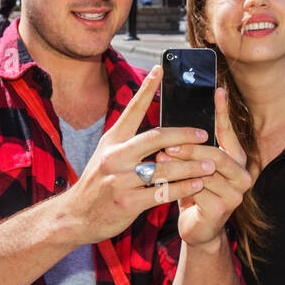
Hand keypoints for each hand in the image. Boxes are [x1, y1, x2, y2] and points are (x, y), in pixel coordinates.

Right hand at [61, 66, 212, 246]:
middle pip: (155, 138)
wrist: (74, 216)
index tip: (160, 69)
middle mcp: (115, 156)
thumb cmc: (98, 183)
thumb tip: (161, 132)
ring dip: (190, 167)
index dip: (146, 88)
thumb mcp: (106, 155)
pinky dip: (181, 189)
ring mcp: (120, 180)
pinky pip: (161, 193)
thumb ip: (129, 142)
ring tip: (210, 165)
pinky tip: (196, 185)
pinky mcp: (126, 202)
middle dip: (183, 135)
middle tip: (204, 134)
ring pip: (163, 169)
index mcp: (112, 140)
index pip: (131, 109)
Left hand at [153, 87, 251, 248]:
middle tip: (166, 145)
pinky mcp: (223, 209)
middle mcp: (242, 174)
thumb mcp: (195, 166)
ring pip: (204, 174)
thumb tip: (177, 123)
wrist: (197, 229)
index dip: (223, 111)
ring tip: (158, 161)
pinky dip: (179, 187)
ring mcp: (236, 193)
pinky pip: (198, 193)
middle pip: (215, 155)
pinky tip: (163, 184)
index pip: (229, 131)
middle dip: (188, 149)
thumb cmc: (194, 191)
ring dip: (179, 168)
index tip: (218, 90)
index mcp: (237, 158)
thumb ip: (193, 147)